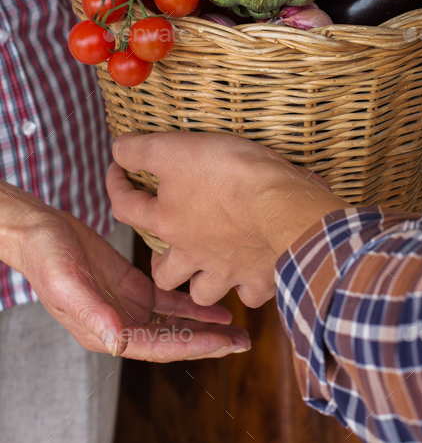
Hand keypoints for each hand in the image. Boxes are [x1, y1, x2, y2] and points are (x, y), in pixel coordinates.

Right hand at [0, 182, 249, 360]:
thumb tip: (120, 342)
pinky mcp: (134, 285)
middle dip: (209, 341)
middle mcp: (122, 323)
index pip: (160, 346)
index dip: (194, 346)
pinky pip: (169, 299)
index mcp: (108, 331)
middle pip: (175, 339)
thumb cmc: (48, 257)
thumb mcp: (68, 284)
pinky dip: (191, 302)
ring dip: (205, 324)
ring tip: (238, 325)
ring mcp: (130, 305)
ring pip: (176, 321)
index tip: (224, 344)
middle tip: (244, 341)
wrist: (40, 231)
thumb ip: (94, 313)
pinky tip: (215, 302)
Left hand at [107, 132, 350, 308]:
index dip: (115, 184)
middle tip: (172, 244)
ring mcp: (226, 271)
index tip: (118, 168)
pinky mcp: (260, 277)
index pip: (125, 207)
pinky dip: (248, 286)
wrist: (284, 208)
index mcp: (167, 222)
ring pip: (202, 291)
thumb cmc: (231, 175)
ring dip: (200, 282)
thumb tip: (117, 148)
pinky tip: (251, 272)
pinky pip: (249, 294)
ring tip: (207, 265)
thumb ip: (140, 149)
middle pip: (162, 272)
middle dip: (162, 262)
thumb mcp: (177, 149)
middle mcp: (191, 253)